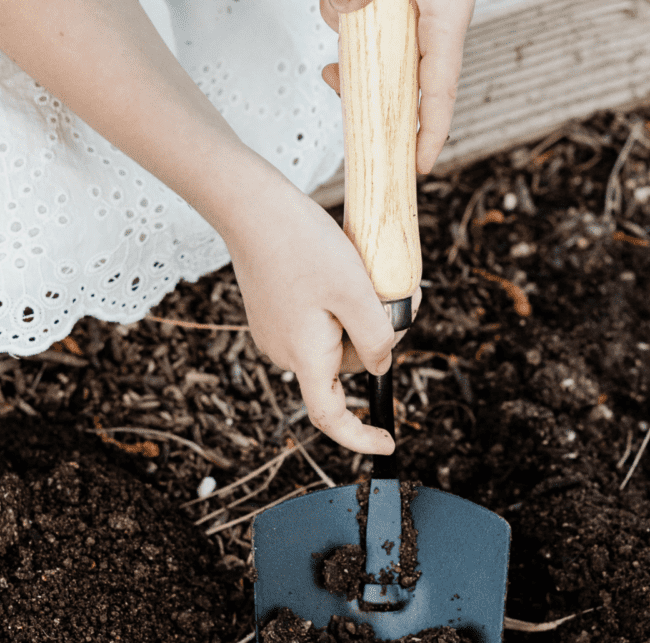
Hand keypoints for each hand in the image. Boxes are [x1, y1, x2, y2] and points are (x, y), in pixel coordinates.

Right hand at [223, 180, 418, 454]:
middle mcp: (286, 351)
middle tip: (398, 295)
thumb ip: (376, 337)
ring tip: (370, 273)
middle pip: (346, 366)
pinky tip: (344, 268)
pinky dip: (341, 305)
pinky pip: (319, 321)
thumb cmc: (302, 245)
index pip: (331, 418)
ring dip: (360, 316)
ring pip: (335, 340)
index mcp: (306, 356)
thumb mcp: (355, 290)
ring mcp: (277, 331)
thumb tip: (381, 366)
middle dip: (377, 338)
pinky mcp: (275, 310)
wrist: (251, 208)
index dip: (361, 437)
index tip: (388, 442)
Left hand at [319, 0, 479, 174]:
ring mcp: (411, 5)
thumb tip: (339, 8)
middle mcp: (431, 21)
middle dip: (361, 75)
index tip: (417, 167)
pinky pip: (362, 7)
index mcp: (444, 23)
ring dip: (345, 15)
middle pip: (395, 72)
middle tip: (334, 78)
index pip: (439, 94)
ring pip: (369, 35)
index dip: (429, 134)